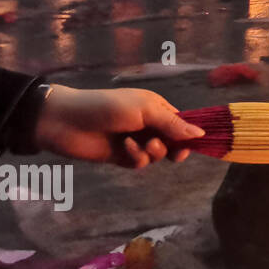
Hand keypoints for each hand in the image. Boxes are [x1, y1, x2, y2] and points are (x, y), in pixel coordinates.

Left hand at [32, 86, 204, 167]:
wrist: (68, 121)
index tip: (197, 143)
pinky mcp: (123, 157)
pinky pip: (141, 162)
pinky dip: (137, 157)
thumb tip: (201, 134)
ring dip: (153, 151)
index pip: (182, 122)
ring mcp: (137, 141)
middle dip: (175, 147)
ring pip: (158, 154)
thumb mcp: (145, 110)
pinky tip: (125, 148)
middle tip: (176, 153)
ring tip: (140, 144)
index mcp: (156, 108)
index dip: (190, 133)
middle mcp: (149, 125)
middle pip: (174, 141)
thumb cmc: (108, 107)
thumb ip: (172, 124)